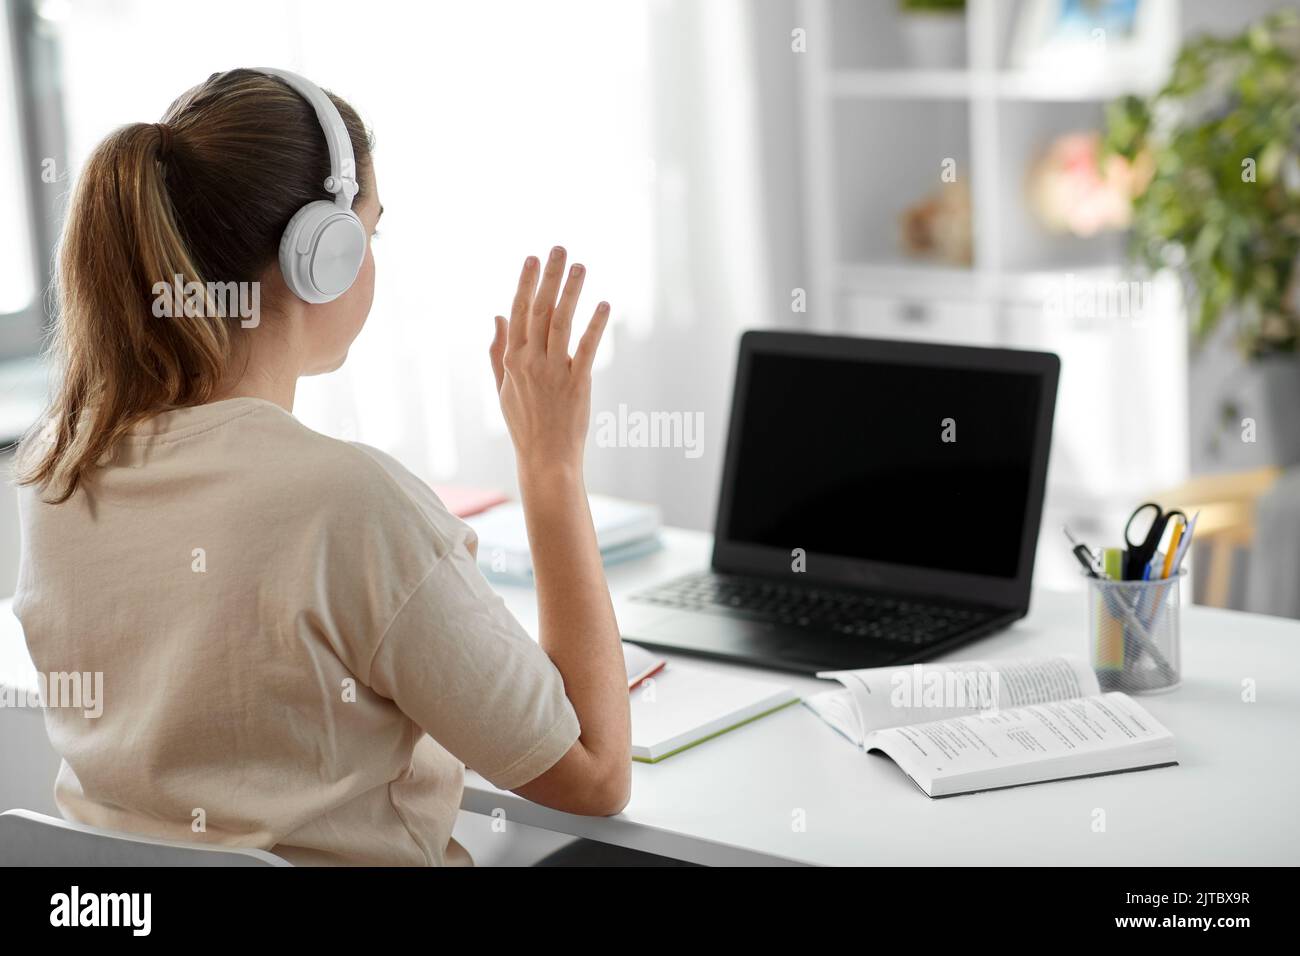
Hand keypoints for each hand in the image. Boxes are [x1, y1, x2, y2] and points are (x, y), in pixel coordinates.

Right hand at [489, 246, 609, 478]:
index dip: (525, 283)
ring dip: (571, 291)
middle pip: (539, 310)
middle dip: (549, 276)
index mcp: (511, 360)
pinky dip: (595, 325)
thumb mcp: (501, 387)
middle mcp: (530, 362)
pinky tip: (604, 305)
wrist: (544, 458)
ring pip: (561, 322)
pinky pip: (586, 349)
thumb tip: (496, 315)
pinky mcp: (577, 383)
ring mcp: (553, 372)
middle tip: (559, 248)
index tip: (532, 258)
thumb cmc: (524, 423)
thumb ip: (497, 350)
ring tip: (580, 266)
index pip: (517, 312)